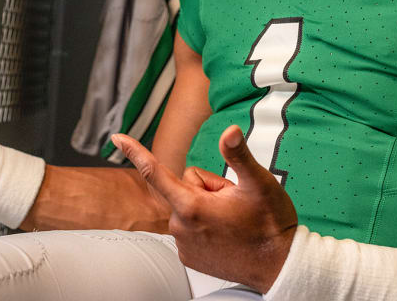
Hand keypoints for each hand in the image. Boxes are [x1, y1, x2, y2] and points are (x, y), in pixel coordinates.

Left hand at [112, 125, 297, 292]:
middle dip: (207, 188)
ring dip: (206, 208)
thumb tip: (230, 131)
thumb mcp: (258, 183)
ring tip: (232, 220)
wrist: (279, 265)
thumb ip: (238, 155)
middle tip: (233, 202)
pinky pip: (190, 227)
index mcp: (192, 206)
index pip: (155, 172)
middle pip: (184, 186)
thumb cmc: (270, 224)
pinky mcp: (189, 257)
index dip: (135, 152)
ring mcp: (184, 245)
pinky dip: (205, 226)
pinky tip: (225, 233)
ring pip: (188, 207)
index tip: (117, 138)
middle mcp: (181, 227)